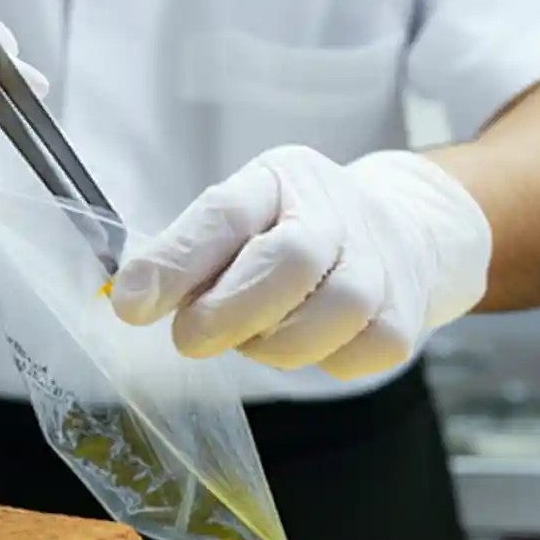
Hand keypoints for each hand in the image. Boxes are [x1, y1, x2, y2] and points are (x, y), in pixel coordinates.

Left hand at [111, 145, 491, 379]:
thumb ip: (194, 254)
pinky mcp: (406, 312)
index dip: (175, 261)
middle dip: (229, 312)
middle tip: (192, 338)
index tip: (131, 304)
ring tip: (257, 338)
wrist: (408, 229)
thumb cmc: (300, 230)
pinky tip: (313, 342)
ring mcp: (380, 260)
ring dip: (276, 345)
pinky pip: (361, 353)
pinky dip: (325, 361)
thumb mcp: (246, 217)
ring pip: (331, 313)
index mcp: (281, 178)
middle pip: (289, 261)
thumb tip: (134, 298)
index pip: (225, 214)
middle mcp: (336, 210)